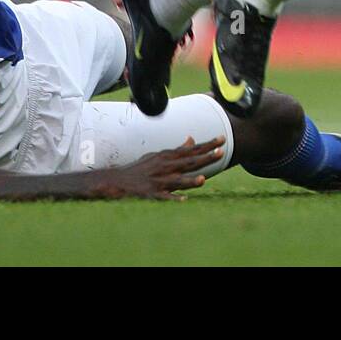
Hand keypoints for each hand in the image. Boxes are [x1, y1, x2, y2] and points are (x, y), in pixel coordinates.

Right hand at [93, 137, 225, 199]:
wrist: (119, 180)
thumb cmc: (141, 168)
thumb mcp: (159, 155)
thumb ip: (177, 149)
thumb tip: (192, 139)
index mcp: (167, 156)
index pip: (191, 150)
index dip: (207, 145)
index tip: (221, 139)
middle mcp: (164, 167)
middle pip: (188, 162)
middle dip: (205, 157)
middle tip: (221, 152)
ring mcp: (158, 180)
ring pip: (177, 180)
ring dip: (190, 180)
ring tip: (203, 179)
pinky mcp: (151, 193)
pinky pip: (164, 197)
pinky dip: (173, 198)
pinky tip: (183, 200)